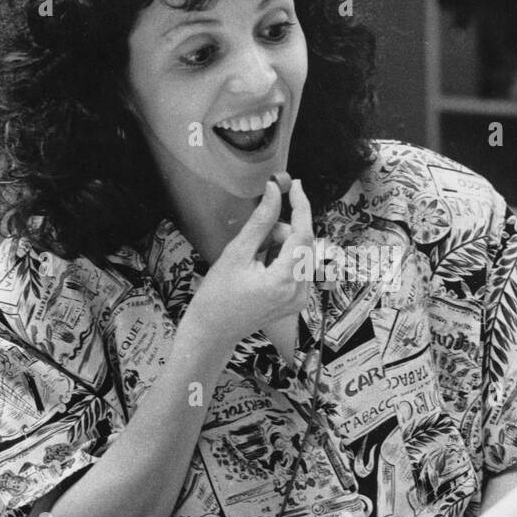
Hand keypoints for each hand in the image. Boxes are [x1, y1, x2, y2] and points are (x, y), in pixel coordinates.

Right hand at [186, 178, 312, 347]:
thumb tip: (273, 192)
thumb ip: (260, 222)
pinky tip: (262, 267)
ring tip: (255, 258)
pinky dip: (283, 258)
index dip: (301, 206)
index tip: (294, 184)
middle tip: (257, 237)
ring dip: (281, 245)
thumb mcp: (236, 254)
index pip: (303, 235)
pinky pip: (298, 267)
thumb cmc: (217, 296)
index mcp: (284, 281)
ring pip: (301, 254)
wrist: (213, 331)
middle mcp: (299, 292)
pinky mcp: (297, 301)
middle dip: (283, 230)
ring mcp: (300, 299)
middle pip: (303, 243)